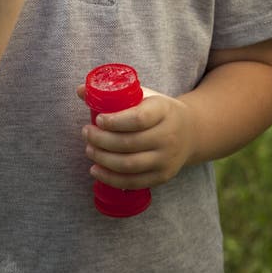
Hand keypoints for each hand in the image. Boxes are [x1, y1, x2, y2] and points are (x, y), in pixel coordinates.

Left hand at [78, 86, 194, 188]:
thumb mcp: (145, 95)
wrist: (191, 131)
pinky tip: (96, 170)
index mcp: (164, 110)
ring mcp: (166, 159)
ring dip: (103, 159)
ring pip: (129, 164)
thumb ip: (114, 93)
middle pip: (129, 143)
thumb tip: (80, 90)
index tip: (98, 119)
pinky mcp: (162, 176)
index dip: (115, 121)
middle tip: (86, 133)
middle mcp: (168, 136)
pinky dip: (111, 178)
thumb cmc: (159, 110)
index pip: (138, 119)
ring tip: (89, 149)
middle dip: (102, 140)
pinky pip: (133, 182)